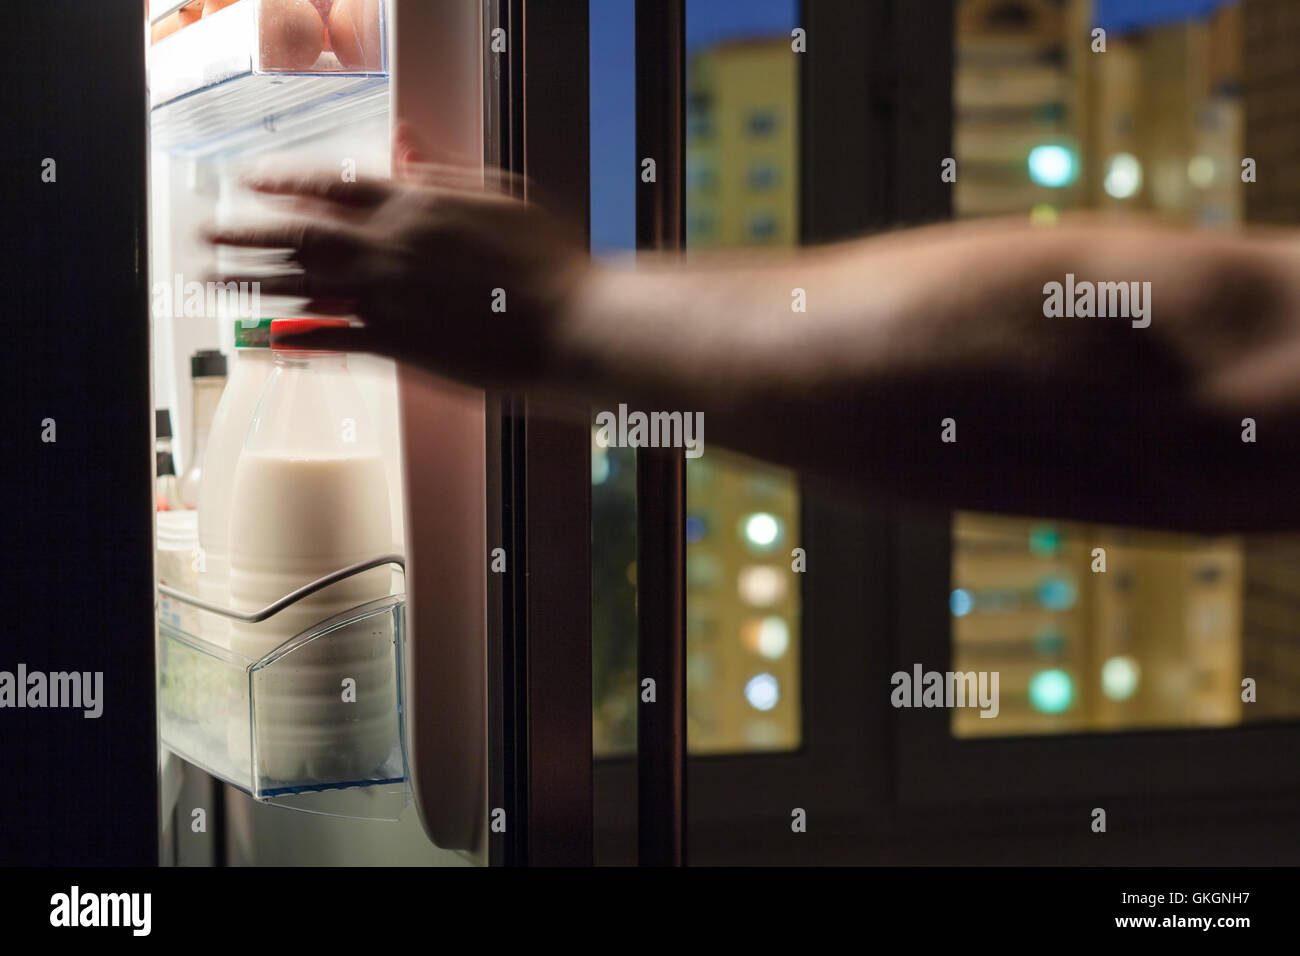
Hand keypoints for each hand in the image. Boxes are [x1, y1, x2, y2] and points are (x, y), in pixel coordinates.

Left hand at [204, 158, 587, 387]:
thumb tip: (401, 141)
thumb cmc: (549, 260)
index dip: (283, 182)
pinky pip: (336, 339)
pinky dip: (301, 339)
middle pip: (298, 235)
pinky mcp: (401, 347)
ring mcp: (390, 298)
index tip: (249, 182)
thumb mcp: (502, 194)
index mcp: (414, 205)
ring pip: (303, 287)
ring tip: (212, 280)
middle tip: (205, 233)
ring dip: (251, 282)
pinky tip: (271, 339)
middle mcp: (389, 248)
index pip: (330, 185)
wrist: (572, 324)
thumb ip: (442, 170)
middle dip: (245, 233)